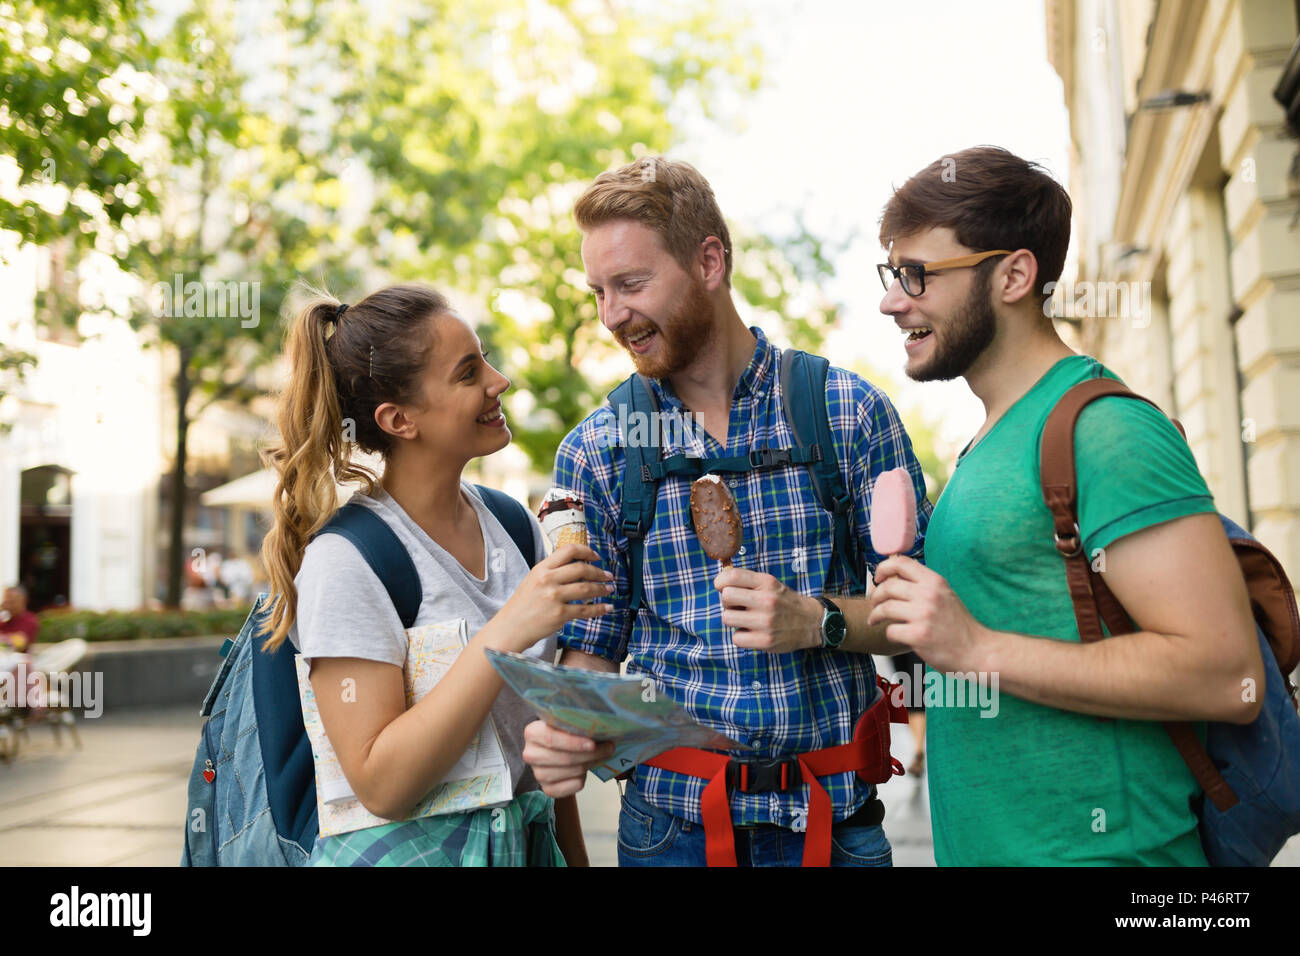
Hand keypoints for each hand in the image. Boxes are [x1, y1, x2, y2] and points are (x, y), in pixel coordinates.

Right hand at [489, 544, 613, 652]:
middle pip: (581, 568)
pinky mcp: (559, 614)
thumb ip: (552, 573)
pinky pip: (585, 610)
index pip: (569, 550)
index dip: (587, 551)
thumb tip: (578, 568)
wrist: (509, 628)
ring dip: (602, 589)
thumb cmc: (522, 606)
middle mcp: (547, 579)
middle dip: (599, 572)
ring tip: (609, 589)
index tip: (597, 557)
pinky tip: (607, 608)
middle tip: (609, 576)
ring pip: (586, 588)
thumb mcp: (533, 581)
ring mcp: (553, 597)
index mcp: (541, 568)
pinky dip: (599, 609)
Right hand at [521, 720, 615, 797]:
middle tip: (609, 748)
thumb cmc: (562, 732)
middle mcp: (531, 754)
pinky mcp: (548, 789)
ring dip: (590, 764)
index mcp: (532, 733)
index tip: (593, 743)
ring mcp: (538, 774)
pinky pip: (573, 786)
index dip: (573, 743)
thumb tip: (602, 727)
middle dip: (591, 754)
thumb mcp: (565, 722)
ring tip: (601, 755)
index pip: (551, 739)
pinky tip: (586, 769)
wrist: (553, 748)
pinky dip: (583, 778)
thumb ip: (576, 723)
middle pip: (564, 758)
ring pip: (571, 772)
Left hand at [714, 568, 821, 652]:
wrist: (811, 622)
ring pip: (727, 618)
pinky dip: (741, 636)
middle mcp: (766, 600)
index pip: (732, 576)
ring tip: (746, 620)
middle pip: (726, 597)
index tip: (722, 587)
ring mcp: (765, 621)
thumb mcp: (770, 584)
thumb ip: (747, 580)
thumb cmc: (784, 602)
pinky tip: (752, 632)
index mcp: (766, 582)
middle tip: (738, 606)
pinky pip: (736, 638)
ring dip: (733, 620)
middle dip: (727, 602)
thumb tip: (720, 581)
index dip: (720, 581)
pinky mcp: (765, 641)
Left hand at [867, 555, 987, 672]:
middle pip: (887, 586)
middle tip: (874, 604)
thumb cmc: (959, 626)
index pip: (900, 562)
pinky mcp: (918, 636)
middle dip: (875, 596)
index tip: (878, 578)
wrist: (978, 651)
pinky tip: (895, 635)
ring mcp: (923, 615)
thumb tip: (894, 577)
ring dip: (876, 615)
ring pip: (885, 608)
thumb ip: (923, 586)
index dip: (883, 568)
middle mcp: (929, 595)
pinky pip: (891, 630)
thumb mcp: (945, 595)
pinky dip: (889, 634)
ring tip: (875, 620)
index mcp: (935, 582)